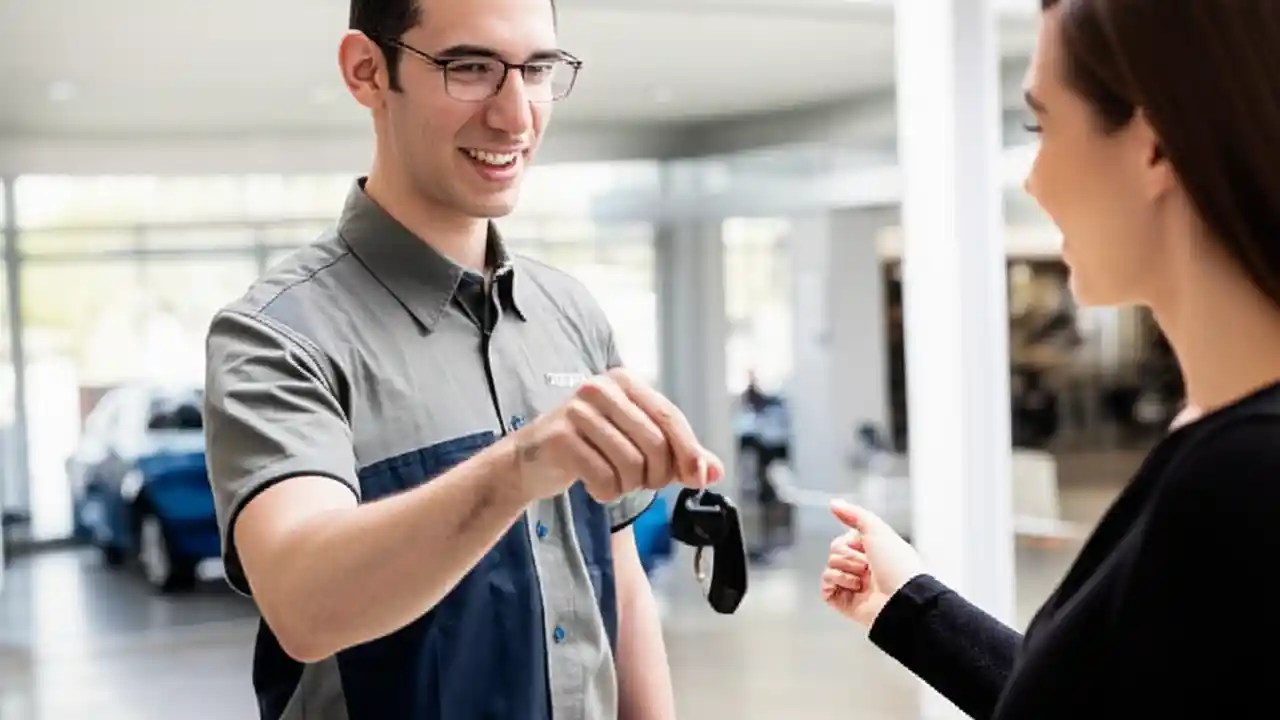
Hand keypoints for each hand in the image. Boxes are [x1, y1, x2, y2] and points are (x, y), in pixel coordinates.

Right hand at [509, 368, 723, 502]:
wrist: (530, 462)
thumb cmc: (590, 448)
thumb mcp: (636, 444)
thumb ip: (677, 455)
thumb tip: (715, 472)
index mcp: (624, 382)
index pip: (669, 416)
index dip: (689, 450)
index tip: (700, 478)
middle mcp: (600, 388)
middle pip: (654, 443)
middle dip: (656, 474)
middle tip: (643, 482)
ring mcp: (577, 411)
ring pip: (630, 464)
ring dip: (629, 486)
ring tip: (615, 482)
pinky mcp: (560, 438)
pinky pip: (603, 478)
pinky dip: (606, 493)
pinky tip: (595, 487)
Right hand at [821, 499, 924, 628]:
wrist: (902, 598)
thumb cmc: (896, 565)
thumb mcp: (877, 530)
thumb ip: (854, 514)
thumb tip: (833, 503)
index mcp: (872, 553)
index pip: (844, 538)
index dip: (852, 540)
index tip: (866, 547)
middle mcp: (862, 569)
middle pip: (834, 551)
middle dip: (849, 556)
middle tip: (866, 565)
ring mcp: (853, 586)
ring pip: (830, 567)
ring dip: (846, 570)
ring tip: (863, 579)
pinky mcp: (844, 601)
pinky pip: (826, 585)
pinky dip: (837, 582)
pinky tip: (854, 587)